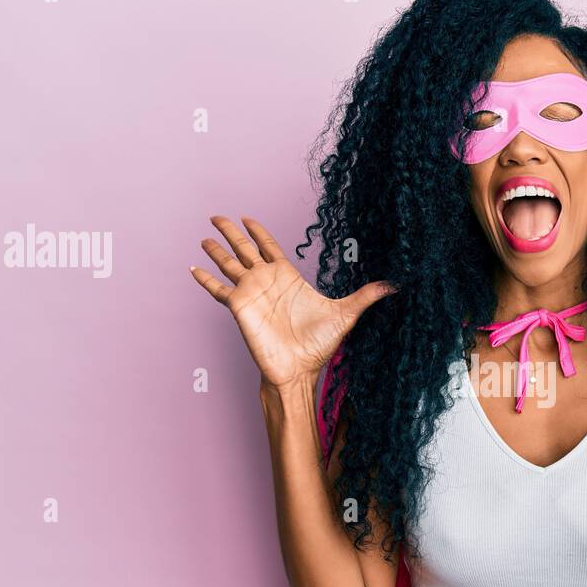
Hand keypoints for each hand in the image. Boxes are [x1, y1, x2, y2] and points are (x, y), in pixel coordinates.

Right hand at [188, 216, 395, 388]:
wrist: (298, 370)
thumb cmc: (318, 346)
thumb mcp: (347, 314)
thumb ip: (366, 296)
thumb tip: (394, 286)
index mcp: (287, 277)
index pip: (268, 246)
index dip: (257, 231)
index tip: (246, 218)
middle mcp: (265, 281)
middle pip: (244, 248)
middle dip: (230, 232)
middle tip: (216, 216)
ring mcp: (250, 293)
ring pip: (228, 264)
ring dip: (215, 250)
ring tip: (203, 238)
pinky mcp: (238, 306)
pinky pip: (217, 289)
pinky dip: (205, 279)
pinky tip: (192, 268)